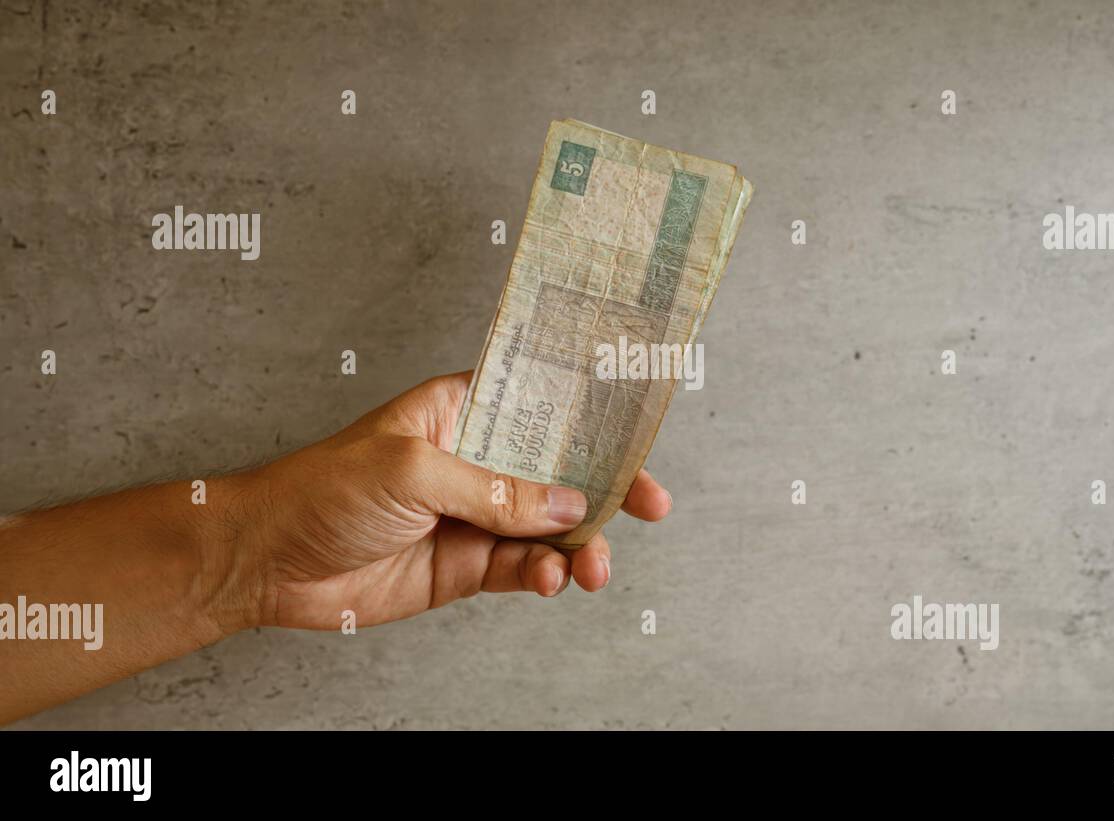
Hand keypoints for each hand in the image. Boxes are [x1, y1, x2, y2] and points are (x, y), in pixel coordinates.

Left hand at [231, 371, 671, 629]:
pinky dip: (544, 575)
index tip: (639, 429)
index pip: (542, 403)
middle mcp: (476, 459)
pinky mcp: (466, 564)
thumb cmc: (320, 489)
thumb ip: (494, 491)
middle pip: (560, 468)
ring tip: (592, 567)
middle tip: (650, 505)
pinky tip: (548, 578)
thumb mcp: (411, 473)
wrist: (267, 562)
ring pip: (549, 526)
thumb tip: (566, 504)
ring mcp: (474, 514)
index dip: (593, 416)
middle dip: (606, 487)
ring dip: (580, 545)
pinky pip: (523, 568)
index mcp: (462, 409)